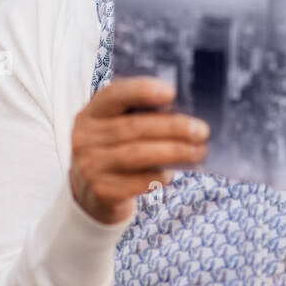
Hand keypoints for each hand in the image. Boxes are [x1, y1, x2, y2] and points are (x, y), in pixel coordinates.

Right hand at [70, 76, 209, 224]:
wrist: (92, 194)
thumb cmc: (116, 151)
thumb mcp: (116, 127)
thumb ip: (140, 115)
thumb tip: (185, 110)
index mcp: (91, 113)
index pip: (114, 94)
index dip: (142, 91)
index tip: (172, 92)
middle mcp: (85, 137)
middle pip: (134, 127)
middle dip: (173, 127)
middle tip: (201, 130)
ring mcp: (90, 166)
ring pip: (138, 154)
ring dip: (174, 151)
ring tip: (198, 151)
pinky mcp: (101, 191)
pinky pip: (138, 181)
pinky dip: (160, 175)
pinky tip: (173, 172)